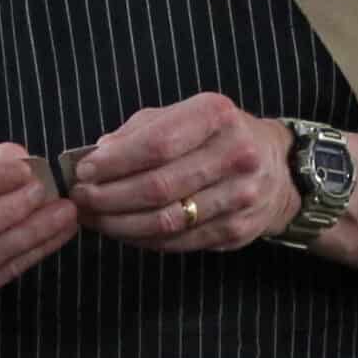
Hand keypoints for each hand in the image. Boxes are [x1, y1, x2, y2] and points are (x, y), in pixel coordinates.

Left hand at [72, 94, 300, 250]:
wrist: (276, 168)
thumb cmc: (215, 136)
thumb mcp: (182, 116)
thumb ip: (139, 131)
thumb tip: (97, 155)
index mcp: (217, 116)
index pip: (157, 144)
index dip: (115, 162)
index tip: (84, 170)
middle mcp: (236, 155)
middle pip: (158, 187)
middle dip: (109, 197)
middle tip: (81, 200)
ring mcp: (241, 197)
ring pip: (166, 221)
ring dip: (119, 224)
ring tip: (93, 218)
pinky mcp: (237, 230)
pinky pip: (178, 242)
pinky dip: (142, 239)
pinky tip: (122, 231)